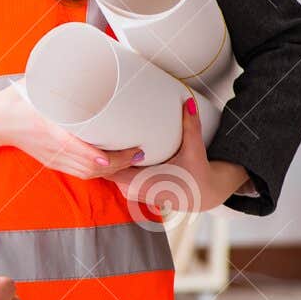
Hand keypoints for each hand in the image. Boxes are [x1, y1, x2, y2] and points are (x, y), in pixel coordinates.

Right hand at [0, 83, 141, 179]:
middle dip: (119, 163)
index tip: (124, 149)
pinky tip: (114, 164)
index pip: (76, 148)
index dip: (102, 155)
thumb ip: (62, 73)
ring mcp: (53, 159)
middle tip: (138, 149)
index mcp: (47, 127)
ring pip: (87, 173)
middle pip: (89, 167)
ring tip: (132, 157)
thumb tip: (91, 54)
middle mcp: (52, 148)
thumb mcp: (37, 84)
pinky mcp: (54, 162)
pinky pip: (80, 173)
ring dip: (113, 170)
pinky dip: (101, 172)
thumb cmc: (18, 100)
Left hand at [108, 97, 247, 211]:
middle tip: (96, 127)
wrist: (203, 196)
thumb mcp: (194, 151)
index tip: (97, 133)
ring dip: (104, 157)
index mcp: (142, 182)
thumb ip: (191, 126)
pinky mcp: (132, 191)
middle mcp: (132, 189)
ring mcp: (130, 192)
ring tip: (101, 136)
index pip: (108, 167)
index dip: (99, 152)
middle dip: (98, 151)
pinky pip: (114, 177)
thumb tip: (189, 103)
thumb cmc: (198, 176)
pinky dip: (111, 164)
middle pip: (103, 168)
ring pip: (106, 173)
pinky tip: (112, 150)